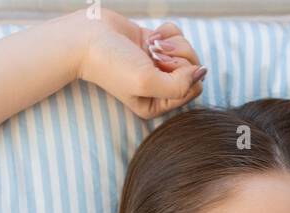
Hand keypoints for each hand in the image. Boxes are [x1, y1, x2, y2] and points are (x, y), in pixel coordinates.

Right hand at [70, 9, 206, 119]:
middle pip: (193, 68)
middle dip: (178, 56)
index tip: (161, 67)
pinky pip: (177, 35)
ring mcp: (158, 64)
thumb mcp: (147, 83)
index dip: (184, 75)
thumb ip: (179, 86)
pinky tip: (151, 37)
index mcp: (158, 104)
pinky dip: (167, 32)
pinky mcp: (155, 44)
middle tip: (155, 54)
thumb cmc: (112, 64)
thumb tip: (202, 72)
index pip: (193, 89)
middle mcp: (160, 86)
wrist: (87, 37)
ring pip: (187, 50)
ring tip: (151, 46)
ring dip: (172, 43)